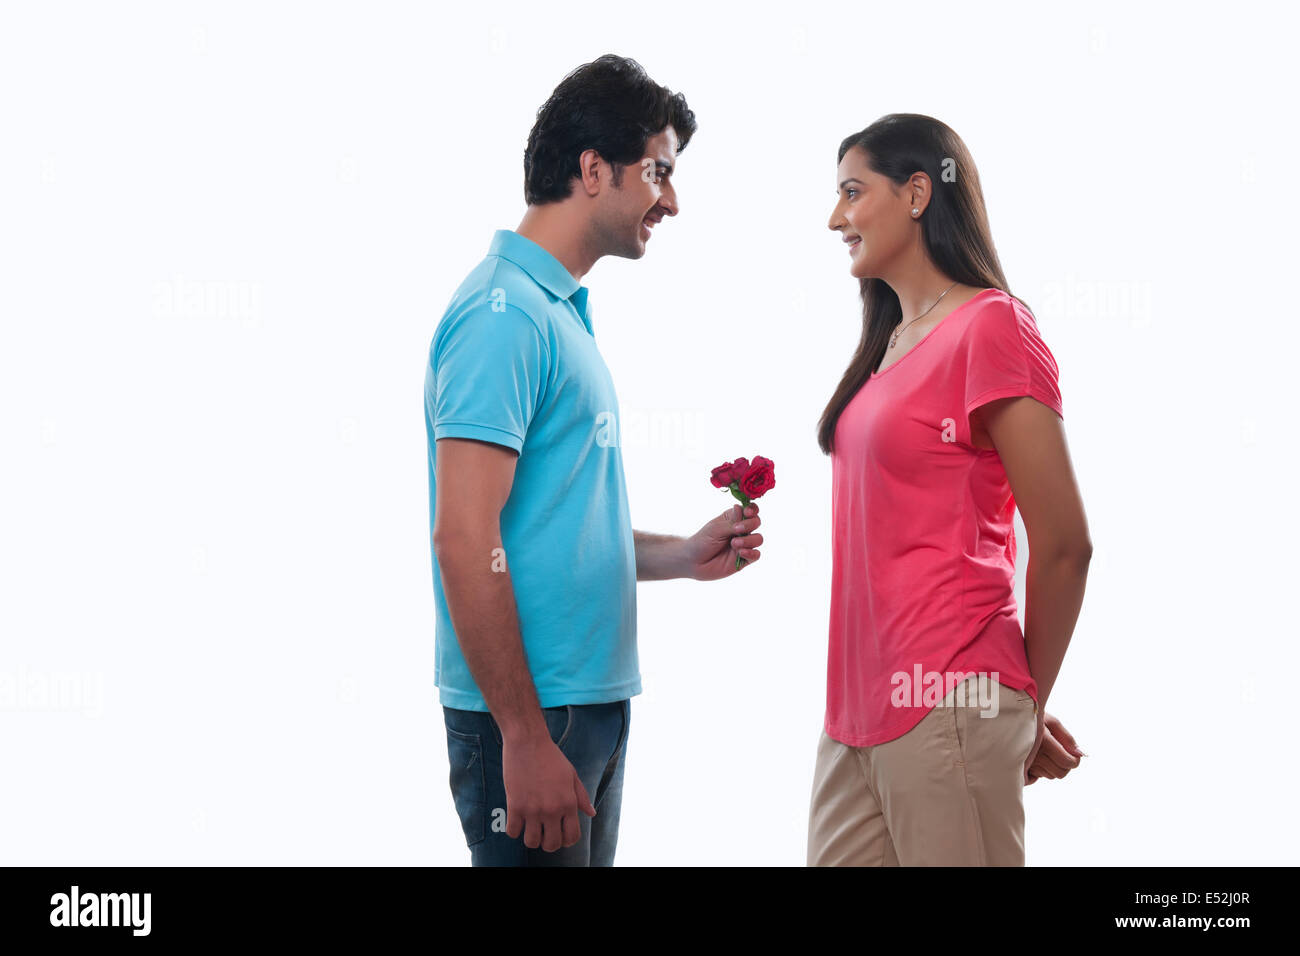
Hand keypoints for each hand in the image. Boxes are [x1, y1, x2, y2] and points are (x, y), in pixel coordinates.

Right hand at [501, 731, 595, 850]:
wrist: (528, 741)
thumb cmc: (551, 756)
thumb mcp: (571, 774)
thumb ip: (582, 796)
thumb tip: (591, 813)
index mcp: (568, 802)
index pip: (572, 837)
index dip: (567, 840)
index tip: (560, 834)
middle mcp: (552, 809)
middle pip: (552, 845)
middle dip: (549, 843)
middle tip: (545, 833)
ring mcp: (532, 809)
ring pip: (532, 842)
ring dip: (532, 838)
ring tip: (531, 827)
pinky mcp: (514, 805)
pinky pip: (513, 832)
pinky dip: (514, 830)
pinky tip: (518, 820)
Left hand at [685, 503, 761, 579]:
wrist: (693, 562)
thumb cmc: (702, 542)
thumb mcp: (716, 528)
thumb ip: (731, 521)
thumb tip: (740, 507)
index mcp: (733, 518)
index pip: (750, 510)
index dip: (752, 510)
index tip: (747, 513)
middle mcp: (741, 530)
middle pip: (757, 523)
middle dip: (750, 524)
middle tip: (736, 529)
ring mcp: (744, 545)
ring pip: (758, 539)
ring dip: (748, 540)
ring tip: (734, 544)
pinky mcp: (744, 559)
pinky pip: (756, 555)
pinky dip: (751, 553)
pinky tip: (741, 553)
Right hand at [1024, 711, 1084, 785]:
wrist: (1006, 719)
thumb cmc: (1031, 718)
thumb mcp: (1050, 721)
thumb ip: (1067, 738)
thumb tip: (1080, 754)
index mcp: (1045, 742)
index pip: (1068, 762)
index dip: (1075, 761)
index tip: (1075, 755)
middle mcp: (1035, 755)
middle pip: (1061, 773)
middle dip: (1066, 765)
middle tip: (1063, 755)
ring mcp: (1026, 763)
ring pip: (1051, 775)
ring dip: (1053, 767)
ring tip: (1047, 753)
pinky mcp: (1020, 768)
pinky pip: (1038, 776)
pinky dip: (1042, 769)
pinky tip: (1037, 758)